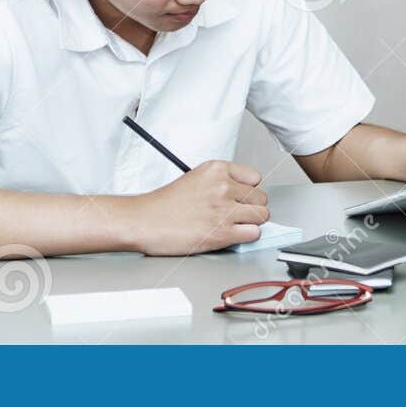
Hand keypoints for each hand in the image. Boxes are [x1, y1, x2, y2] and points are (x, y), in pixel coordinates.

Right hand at [127, 160, 269, 255]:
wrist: (144, 221)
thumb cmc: (164, 205)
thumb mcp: (195, 179)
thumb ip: (220, 182)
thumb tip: (243, 194)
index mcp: (216, 169)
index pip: (255, 177)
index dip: (249, 190)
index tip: (241, 198)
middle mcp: (223, 186)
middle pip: (261, 197)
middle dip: (252, 208)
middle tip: (238, 215)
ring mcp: (224, 209)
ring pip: (262, 215)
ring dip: (251, 223)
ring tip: (235, 226)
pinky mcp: (222, 232)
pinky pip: (254, 233)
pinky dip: (246, 237)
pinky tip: (232, 235)